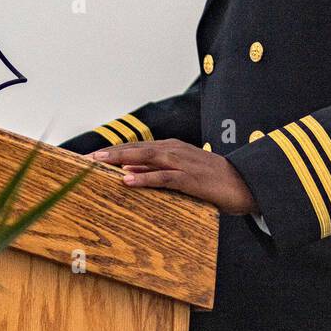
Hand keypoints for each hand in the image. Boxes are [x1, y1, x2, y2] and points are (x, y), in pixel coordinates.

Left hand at [88, 139, 259, 215]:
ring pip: (146, 158)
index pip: (136, 148)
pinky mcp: (191, 178)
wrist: (246, 183)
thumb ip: (159, 173)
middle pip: (136, 149)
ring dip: (121, 159)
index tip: (89, 158)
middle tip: (84, 159)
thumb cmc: (213, 181)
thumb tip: (131, 176)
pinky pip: (164, 177)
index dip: (112, 152)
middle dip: (109, 153)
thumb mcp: (183, 174)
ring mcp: (183, 163)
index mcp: (171, 148)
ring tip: (98, 163)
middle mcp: (174, 150)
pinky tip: (128, 181)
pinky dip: (145, 178)